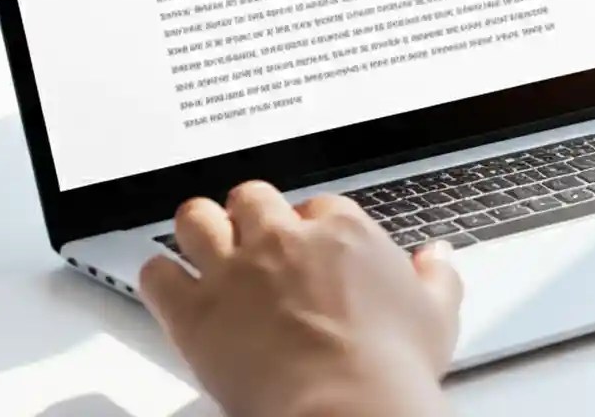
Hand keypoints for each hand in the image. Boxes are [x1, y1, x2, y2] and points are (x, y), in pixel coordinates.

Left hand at [140, 182, 458, 416]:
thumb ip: (437, 276)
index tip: (313, 248)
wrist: (347, 409)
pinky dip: (160, 276)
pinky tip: (170, 284)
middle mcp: (283, 240)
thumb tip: (438, 257)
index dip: (312, 227)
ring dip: (199, 229)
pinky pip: (156, 274)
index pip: (318, 207)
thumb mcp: (437, 314)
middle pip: (253, 198)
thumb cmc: (391, 368)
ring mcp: (234, 271)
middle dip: (252, 215)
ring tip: (204, 244)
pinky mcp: (195, 312)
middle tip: (256, 240)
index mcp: (343, 232)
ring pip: (196, 219)